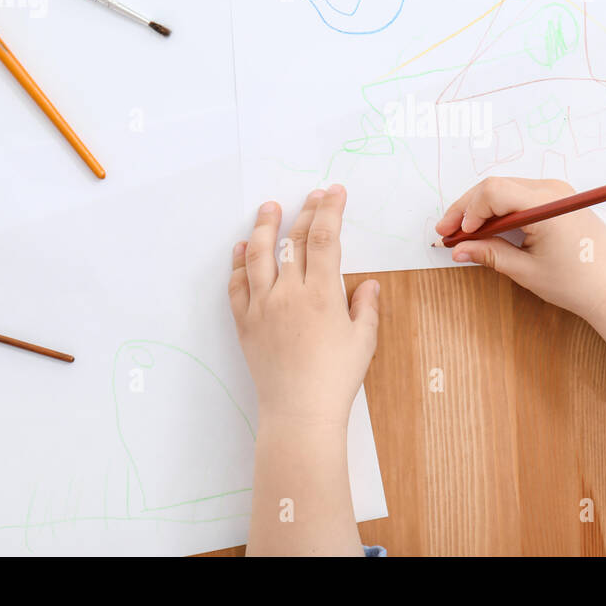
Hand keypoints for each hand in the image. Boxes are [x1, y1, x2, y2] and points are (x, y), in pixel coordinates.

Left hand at [229, 185, 379, 428]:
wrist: (299, 412)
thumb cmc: (336, 380)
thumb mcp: (363, 341)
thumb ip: (366, 307)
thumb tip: (368, 284)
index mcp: (321, 294)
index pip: (325, 238)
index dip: (330, 210)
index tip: (335, 192)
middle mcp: (289, 293)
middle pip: (294, 240)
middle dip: (306, 211)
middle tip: (313, 194)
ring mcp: (262, 306)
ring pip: (259, 255)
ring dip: (265, 226)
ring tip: (270, 207)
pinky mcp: (245, 323)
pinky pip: (237, 285)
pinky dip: (238, 263)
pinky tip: (241, 248)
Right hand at [435, 177, 605, 324]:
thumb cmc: (577, 282)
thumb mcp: (526, 271)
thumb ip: (490, 255)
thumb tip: (460, 249)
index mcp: (545, 205)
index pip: (493, 192)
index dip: (468, 211)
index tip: (456, 235)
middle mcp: (552, 190)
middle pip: (496, 186)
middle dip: (468, 208)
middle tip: (447, 232)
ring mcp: (558, 192)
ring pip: (506, 189)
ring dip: (482, 208)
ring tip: (465, 232)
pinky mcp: (561, 198)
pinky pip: (521, 195)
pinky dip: (501, 209)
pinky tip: (488, 227)